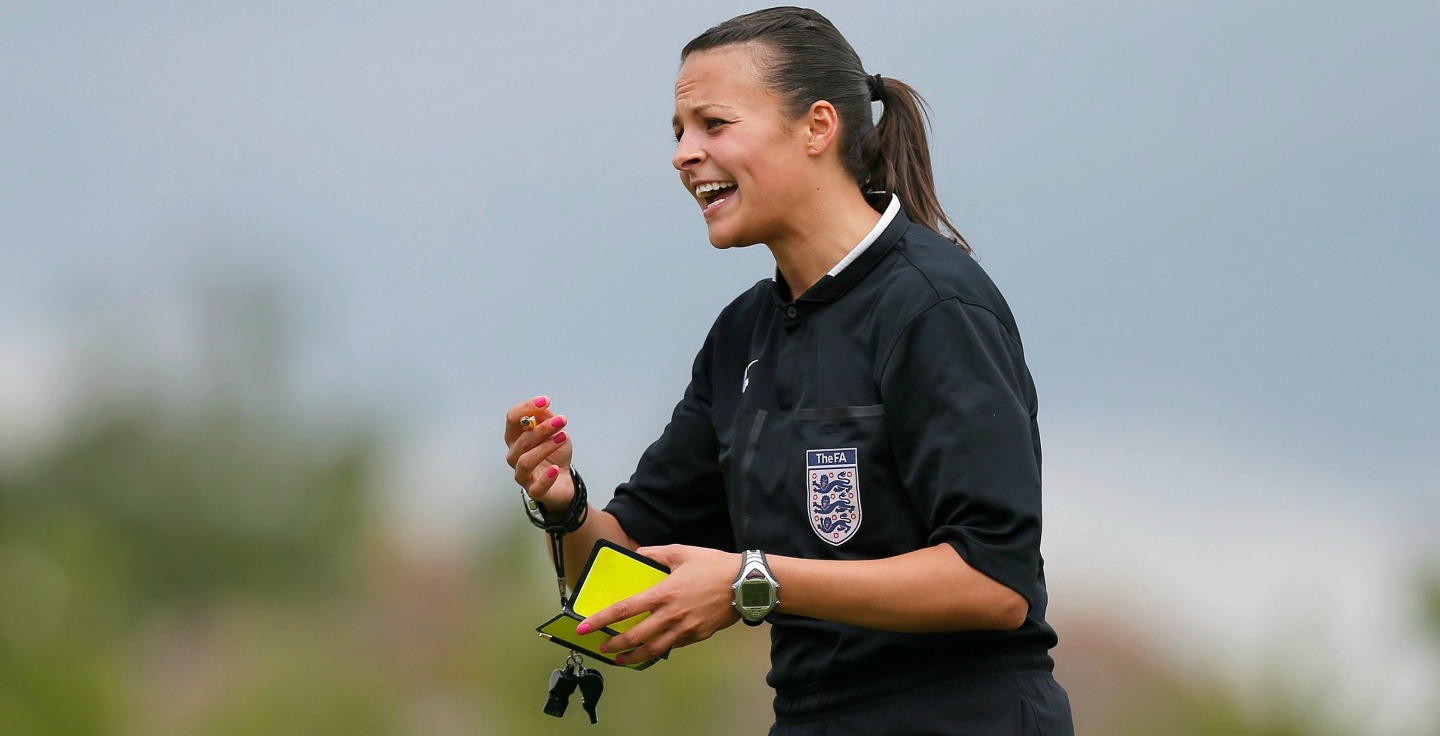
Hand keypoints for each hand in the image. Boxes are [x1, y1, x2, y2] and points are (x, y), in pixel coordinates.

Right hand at [504, 395, 573, 511]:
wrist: (563, 480)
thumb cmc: (554, 455)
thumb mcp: (553, 432)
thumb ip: (546, 419)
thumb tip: (541, 406)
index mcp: (516, 439)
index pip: (512, 420)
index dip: (526, 408)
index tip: (545, 400)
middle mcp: (515, 456)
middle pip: (521, 440)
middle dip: (542, 428)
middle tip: (562, 420)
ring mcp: (522, 474)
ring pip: (526, 461)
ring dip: (545, 447)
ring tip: (563, 438)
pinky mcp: (534, 491)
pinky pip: (536, 486)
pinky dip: (546, 478)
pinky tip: (555, 469)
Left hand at [578, 545, 742, 664]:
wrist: (746, 584)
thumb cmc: (715, 566)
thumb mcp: (682, 552)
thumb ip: (656, 553)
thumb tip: (639, 554)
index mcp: (663, 593)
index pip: (624, 610)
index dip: (601, 620)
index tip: (584, 627)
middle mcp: (671, 615)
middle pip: (634, 637)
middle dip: (614, 645)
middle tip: (601, 647)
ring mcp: (685, 629)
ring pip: (653, 650)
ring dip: (633, 656)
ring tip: (621, 659)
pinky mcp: (697, 636)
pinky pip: (672, 647)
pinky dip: (658, 651)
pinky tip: (651, 650)